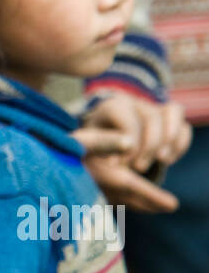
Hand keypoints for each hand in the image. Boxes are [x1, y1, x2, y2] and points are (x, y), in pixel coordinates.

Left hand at [74, 93, 191, 211]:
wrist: (101, 144)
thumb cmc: (93, 144)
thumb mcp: (89, 144)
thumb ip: (103, 145)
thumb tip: (125, 150)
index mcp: (113, 106)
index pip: (127, 117)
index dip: (127, 141)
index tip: (117, 165)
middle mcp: (136, 103)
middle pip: (152, 117)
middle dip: (149, 145)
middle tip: (139, 168)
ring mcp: (155, 110)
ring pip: (174, 113)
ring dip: (170, 140)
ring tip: (162, 161)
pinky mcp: (169, 122)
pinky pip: (184, 127)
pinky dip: (180, 144)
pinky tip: (167, 160)